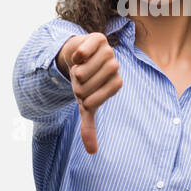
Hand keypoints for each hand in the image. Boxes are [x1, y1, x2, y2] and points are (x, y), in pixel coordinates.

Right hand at [59, 33, 121, 155]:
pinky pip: (90, 46)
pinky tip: (77, 58)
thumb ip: (89, 126)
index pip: (113, 88)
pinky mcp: (97, 38)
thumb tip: (92, 152)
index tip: (84, 97)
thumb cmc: (83, 84)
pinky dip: (82, 53)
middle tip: (78, 82)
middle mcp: (114, 64)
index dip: (95, 95)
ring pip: (93, 64)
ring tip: (77, 70)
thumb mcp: (84, 105)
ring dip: (79, 70)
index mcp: (116, 81)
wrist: (74, 61)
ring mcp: (107, 50)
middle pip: (102, 76)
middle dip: (83, 83)